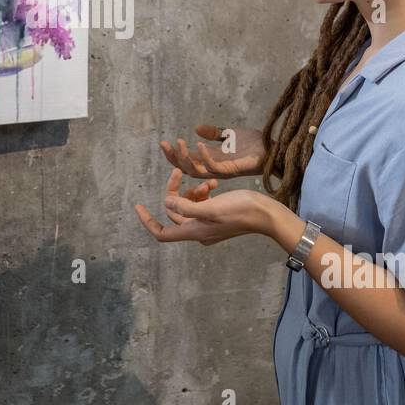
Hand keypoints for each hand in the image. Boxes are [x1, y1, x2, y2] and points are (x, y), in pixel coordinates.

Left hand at [134, 168, 273, 245]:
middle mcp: (198, 230)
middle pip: (175, 212)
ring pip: (189, 205)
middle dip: (174, 192)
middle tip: (177, 171)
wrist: (266, 214)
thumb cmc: (241, 210)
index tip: (138, 206)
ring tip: (206, 181)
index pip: (162, 233)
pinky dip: (204, 191)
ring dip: (192, 190)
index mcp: (194, 231)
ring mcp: (208, 224)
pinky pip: (202, 203)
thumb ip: (187, 206)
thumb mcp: (211, 207)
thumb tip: (166, 202)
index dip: (148, 221)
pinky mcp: (217, 216)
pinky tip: (213, 182)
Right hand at [159, 124, 264, 179]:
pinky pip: (214, 167)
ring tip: (179, 143)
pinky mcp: (232, 170)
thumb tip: (196, 128)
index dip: (174, 154)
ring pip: (197, 171)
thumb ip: (214, 133)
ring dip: (185, 158)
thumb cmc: (255, 145)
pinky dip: (205, 156)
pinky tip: (199, 144)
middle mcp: (214, 169)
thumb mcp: (230, 134)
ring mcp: (222, 171)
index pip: (187, 161)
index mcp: (212, 160)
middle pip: (187, 169)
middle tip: (165, 145)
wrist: (274, 149)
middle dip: (174, 158)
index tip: (163, 142)